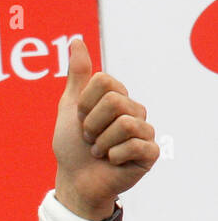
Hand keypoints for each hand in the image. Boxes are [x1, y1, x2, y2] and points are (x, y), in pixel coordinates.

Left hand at [53, 37, 157, 220]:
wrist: (74, 180)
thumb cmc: (72, 146)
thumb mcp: (70, 107)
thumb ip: (78, 75)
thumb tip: (76, 40)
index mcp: (118, 97)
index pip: (103, 82)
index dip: (84, 104)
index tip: (80, 119)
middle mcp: (135, 110)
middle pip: (114, 101)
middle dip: (91, 125)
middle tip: (89, 139)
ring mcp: (145, 131)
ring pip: (123, 123)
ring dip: (100, 143)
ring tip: (99, 151)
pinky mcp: (150, 153)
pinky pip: (133, 145)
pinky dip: (113, 156)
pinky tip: (112, 162)